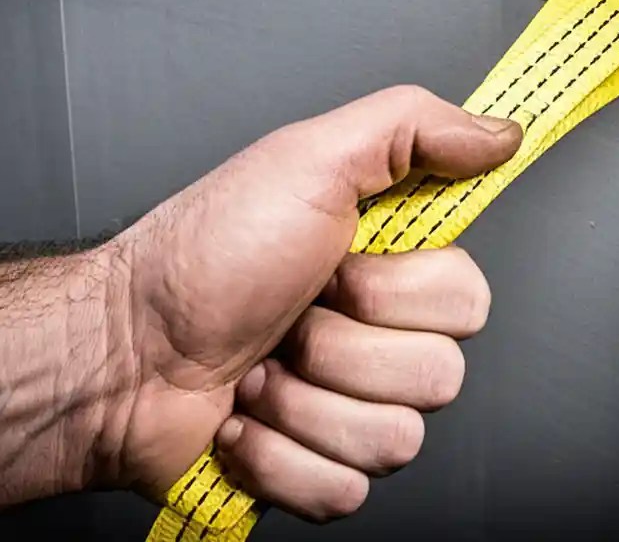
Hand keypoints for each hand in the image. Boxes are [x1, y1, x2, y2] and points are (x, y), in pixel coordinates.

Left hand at [95, 86, 521, 519]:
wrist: (115, 352)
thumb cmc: (199, 256)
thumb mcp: (307, 159)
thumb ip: (413, 128)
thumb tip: (503, 131)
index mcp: (389, 271)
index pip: (468, 300)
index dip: (399, 293)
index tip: (338, 266)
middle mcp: (378, 343)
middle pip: (440, 378)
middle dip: (341, 349)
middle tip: (287, 318)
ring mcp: (349, 413)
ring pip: (397, 441)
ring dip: (302, 403)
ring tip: (255, 369)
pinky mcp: (316, 476)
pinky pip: (346, 492)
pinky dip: (276, 457)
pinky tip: (242, 421)